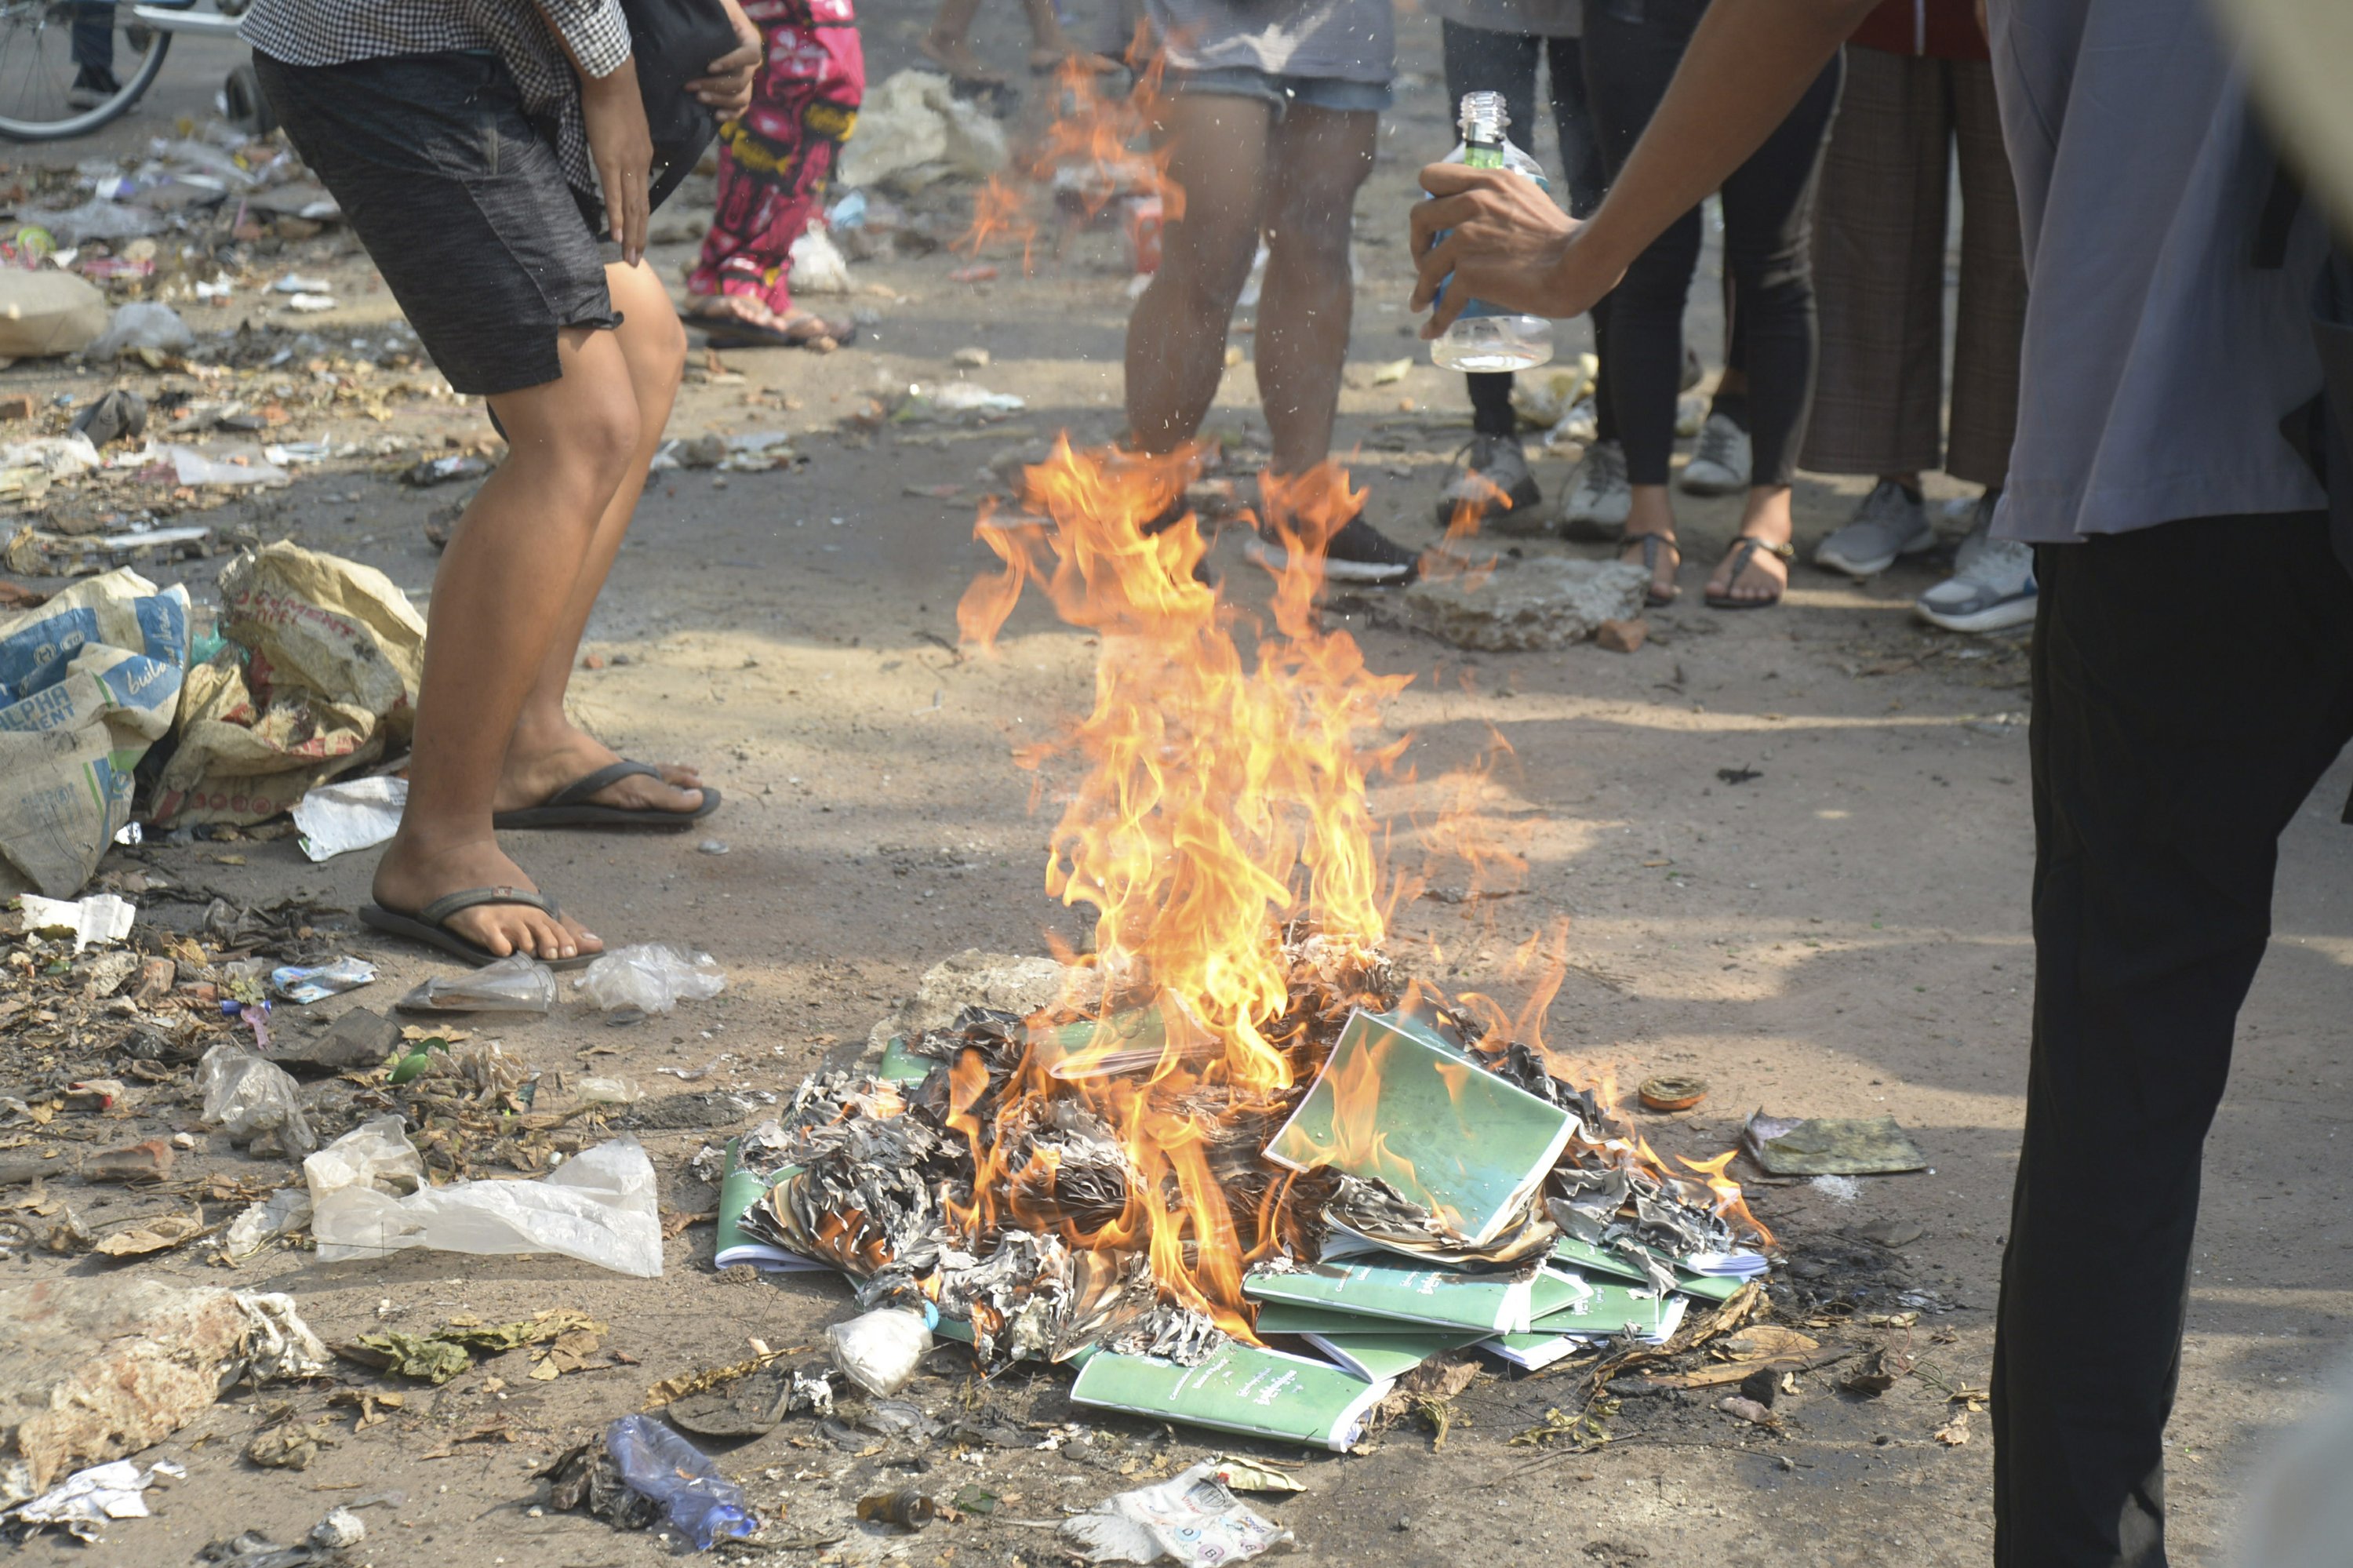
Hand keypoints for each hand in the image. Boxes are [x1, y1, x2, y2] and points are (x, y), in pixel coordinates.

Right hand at [581, 59, 653, 264]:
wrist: (613, 79)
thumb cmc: (614, 97)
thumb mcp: (625, 126)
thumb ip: (624, 145)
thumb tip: (617, 155)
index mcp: (644, 156)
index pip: (644, 196)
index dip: (642, 221)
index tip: (638, 240)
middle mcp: (641, 164)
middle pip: (642, 208)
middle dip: (639, 237)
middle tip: (635, 260)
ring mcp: (627, 163)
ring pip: (632, 207)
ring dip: (631, 235)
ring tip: (629, 257)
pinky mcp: (610, 159)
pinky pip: (615, 194)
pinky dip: (617, 216)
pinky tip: (616, 234)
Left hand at [689, 0, 760, 117]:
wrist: (705, 25)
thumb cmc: (710, 11)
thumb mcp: (718, 4)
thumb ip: (721, 7)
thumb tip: (709, 12)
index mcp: (750, 39)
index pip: (750, 54)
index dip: (732, 63)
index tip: (710, 66)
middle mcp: (750, 62)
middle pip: (741, 79)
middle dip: (715, 85)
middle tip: (690, 85)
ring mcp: (745, 78)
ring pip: (741, 96)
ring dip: (720, 100)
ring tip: (698, 97)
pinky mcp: (737, 90)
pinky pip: (741, 107)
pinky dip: (731, 114)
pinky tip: (716, 115)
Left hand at [1410, 163, 1614, 334]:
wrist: (1577, 264)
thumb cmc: (1563, 238)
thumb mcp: (1528, 198)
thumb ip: (1502, 201)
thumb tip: (1493, 218)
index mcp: (1487, 181)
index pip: (1433, 177)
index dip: (1428, 200)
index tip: (1434, 221)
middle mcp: (1472, 203)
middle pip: (1418, 217)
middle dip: (1417, 241)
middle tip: (1425, 260)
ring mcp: (1466, 238)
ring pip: (1425, 264)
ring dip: (1421, 285)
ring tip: (1422, 300)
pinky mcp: (1468, 272)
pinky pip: (1443, 301)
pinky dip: (1435, 320)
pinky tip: (1430, 330)